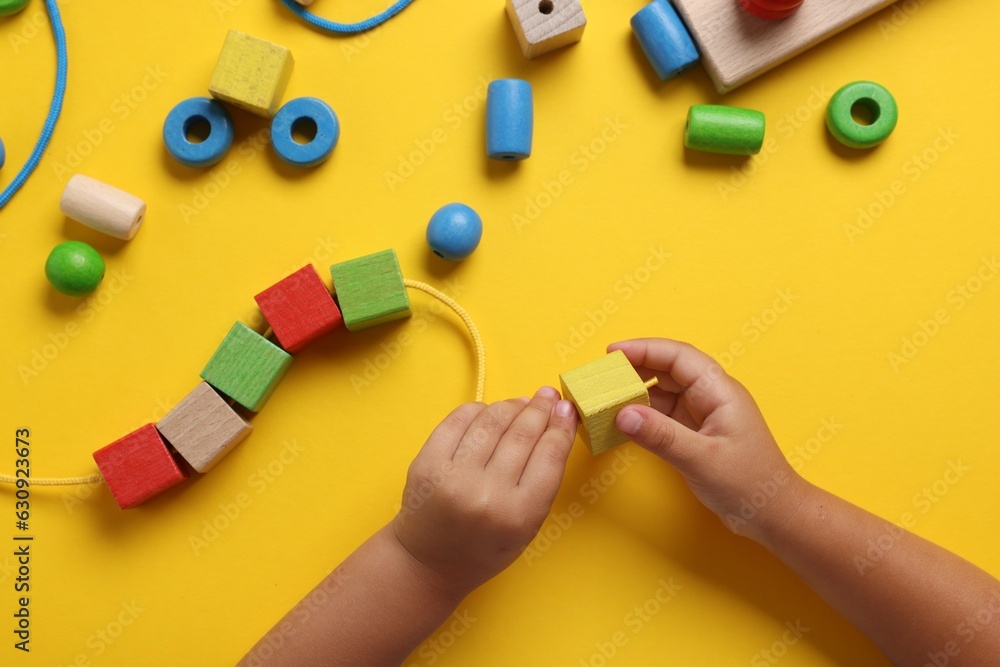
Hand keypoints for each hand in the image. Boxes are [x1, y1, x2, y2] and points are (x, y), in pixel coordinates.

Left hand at [391, 386, 577, 598]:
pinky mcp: (427, 463)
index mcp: (519, 515)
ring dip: (512, 405)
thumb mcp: (528, 527)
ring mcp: (453, 477)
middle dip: (540, 409)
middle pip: (523, 433)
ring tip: (523, 402)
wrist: (429, 563)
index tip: (567, 409)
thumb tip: (555, 424)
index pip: (549, 455)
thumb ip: (542, 480)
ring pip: (492, 421)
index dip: (562, 426)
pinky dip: (480, 410)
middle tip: (549, 396)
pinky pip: (459, 420)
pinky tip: (490, 411)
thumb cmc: (485, 548)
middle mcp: (487, 494)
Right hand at [610, 338, 805, 540]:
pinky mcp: (695, 433)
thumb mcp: (701, 460)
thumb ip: (661, 436)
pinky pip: (663, 414)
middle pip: (668, 369)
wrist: (774, 515)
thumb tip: (623, 414)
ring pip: (663, 391)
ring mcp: (703, 414)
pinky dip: (642, 415)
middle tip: (602, 375)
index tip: (612, 353)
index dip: (644, 349)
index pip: (678, 356)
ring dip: (636, 393)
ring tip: (606, 398)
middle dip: (635, 368)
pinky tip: (624, 422)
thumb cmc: (750, 484)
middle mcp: (711, 396)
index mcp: (719, 391)